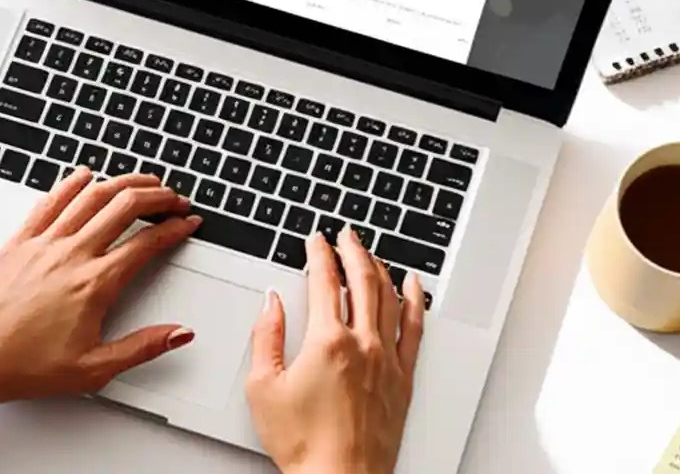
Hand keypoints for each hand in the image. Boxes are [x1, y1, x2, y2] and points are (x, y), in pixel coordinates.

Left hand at [0, 168, 201, 408]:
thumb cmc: (25, 366)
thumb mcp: (95, 369)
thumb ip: (143, 347)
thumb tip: (180, 334)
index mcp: (94, 284)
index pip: (147, 243)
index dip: (175, 228)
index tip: (188, 223)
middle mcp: (71, 255)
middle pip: (125, 207)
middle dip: (158, 196)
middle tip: (173, 198)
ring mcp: (44, 243)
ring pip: (92, 196)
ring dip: (124, 183)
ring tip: (143, 182)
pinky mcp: (20, 241)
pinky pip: (50, 200)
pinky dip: (72, 183)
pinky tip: (85, 177)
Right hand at [246, 228, 425, 473]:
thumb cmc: (304, 444)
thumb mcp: (264, 388)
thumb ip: (266, 337)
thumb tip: (272, 303)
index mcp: (327, 342)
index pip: (324, 281)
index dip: (318, 254)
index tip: (315, 240)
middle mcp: (363, 344)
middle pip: (362, 280)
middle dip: (352, 250)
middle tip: (345, 235)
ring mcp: (388, 360)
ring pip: (389, 297)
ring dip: (379, 267)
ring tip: (370, 252)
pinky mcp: (404, 379)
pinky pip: (415, 328)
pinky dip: (416, 300)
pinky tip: (414, 286)